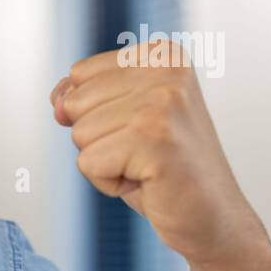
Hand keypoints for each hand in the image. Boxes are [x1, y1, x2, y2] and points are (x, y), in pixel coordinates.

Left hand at [51, 40, 270, 270]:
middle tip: (144, 153)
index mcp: (162, 53)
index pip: (79, 75)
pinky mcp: (155, 140)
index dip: (97, 113)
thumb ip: (82, 96)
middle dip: (97, 139)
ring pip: (80, 134)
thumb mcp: (120, 118)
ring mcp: (163, 103)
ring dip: (105, 162)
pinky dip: (108, 183)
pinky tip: (148, 182)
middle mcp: (167, 69)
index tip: (141, 130)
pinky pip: (88, 163)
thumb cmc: (164, 168)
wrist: (213, 217)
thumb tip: (58, 102)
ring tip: (147, 166)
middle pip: (75, 103)